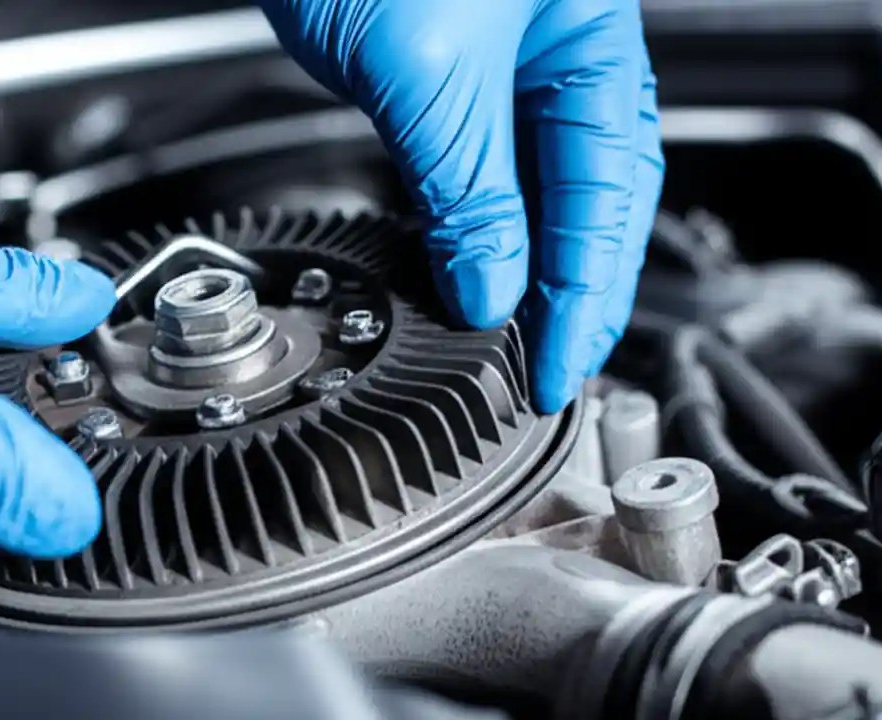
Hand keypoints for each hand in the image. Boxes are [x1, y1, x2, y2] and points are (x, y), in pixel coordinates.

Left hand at [259, 0, 663, 411]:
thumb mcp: (429, 79)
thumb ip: (467, 193)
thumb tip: (490, 291)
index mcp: (589, 44)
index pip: (608, 197)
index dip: (588, 294)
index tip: (562, 366)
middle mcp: (558, 59)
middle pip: (586, 203)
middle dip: (571, 292)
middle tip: (546, 371)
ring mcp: (503, 72)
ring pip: (531, 194)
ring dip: (522, 270)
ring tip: (512, 344)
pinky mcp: (445, 82)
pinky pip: (477, 174)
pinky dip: (474, 232)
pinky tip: (469, 276)